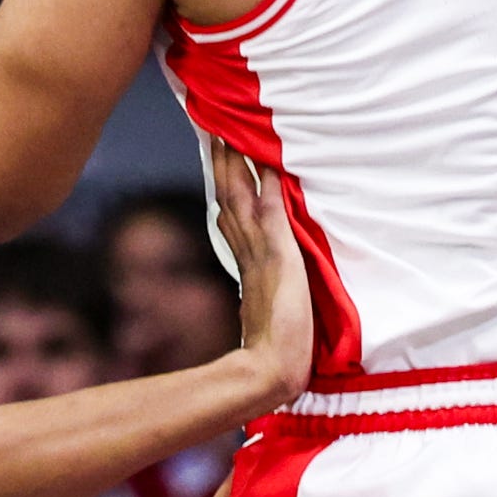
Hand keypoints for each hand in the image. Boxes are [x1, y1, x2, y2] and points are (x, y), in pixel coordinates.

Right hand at [210, 142, 311, 407]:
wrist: (270, 369)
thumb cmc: (273, 346)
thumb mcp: (264, 303)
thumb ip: (259, 279)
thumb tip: (255, 268)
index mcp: (245, 260)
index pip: (229, 211)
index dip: (223, 181)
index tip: (217, 152)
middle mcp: (248, 252)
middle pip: (229, 197)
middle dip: (222, 163)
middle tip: (216, 128)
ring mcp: (262, 255)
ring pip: (242, 200)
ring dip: (236, 167)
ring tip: (229, 135)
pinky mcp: (280, 260)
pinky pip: (272, 218)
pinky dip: (269, 191)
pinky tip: (269, 168)